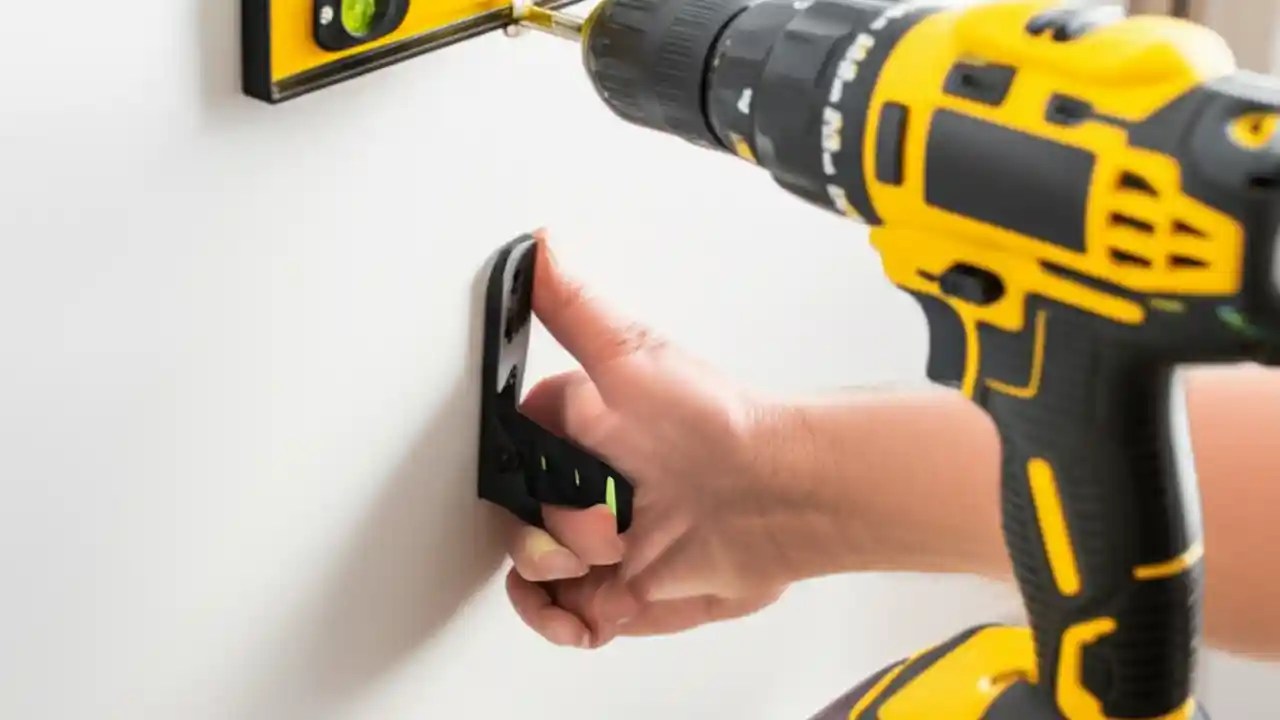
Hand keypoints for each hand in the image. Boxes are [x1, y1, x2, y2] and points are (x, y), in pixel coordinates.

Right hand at [503, 231, 829, 648]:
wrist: (782, 496)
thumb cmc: (718, 424)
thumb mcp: (632, 357)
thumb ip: (574, 309)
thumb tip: (537, 249)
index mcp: (575, 432)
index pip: (506, 457)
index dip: (511, 475)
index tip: (537, 477)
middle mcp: (583, 488)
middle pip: (514, 522)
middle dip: (543, 533)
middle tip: (600, 522)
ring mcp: (600, 542)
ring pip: (533, 573)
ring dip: (555, 578)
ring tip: (609, 559)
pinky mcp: (622, 590)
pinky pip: (566, 617)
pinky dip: (563, 621)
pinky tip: (585, 611)